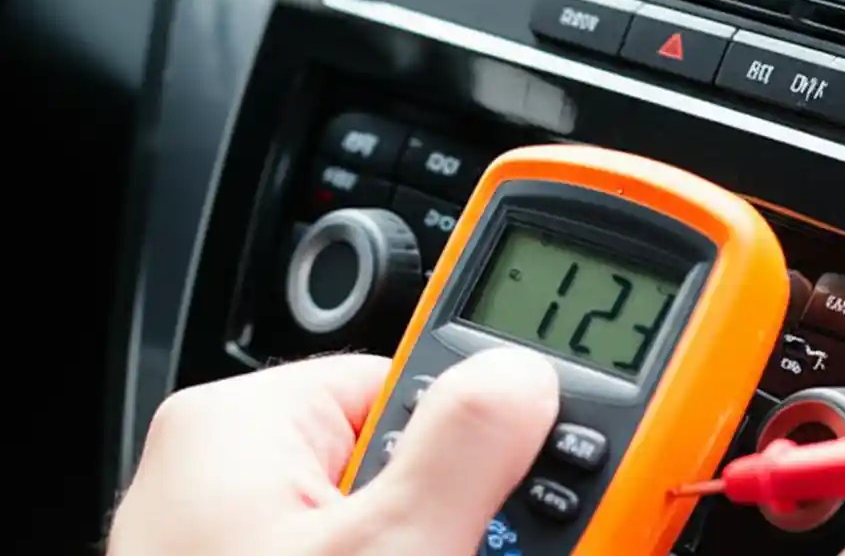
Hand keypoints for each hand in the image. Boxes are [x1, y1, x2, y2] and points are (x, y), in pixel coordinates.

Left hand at [107, 348, 558, 554]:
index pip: (405, 381)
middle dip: (475, 519)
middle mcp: (227, 486)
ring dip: (455, 553)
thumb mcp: (392, 552)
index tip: (546, 475)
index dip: (486, 432)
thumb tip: (523, 377)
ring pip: (388, 536)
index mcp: (241, 431)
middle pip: (405, 466)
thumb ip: (467, 446)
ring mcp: (237, 555)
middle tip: (510, 553)